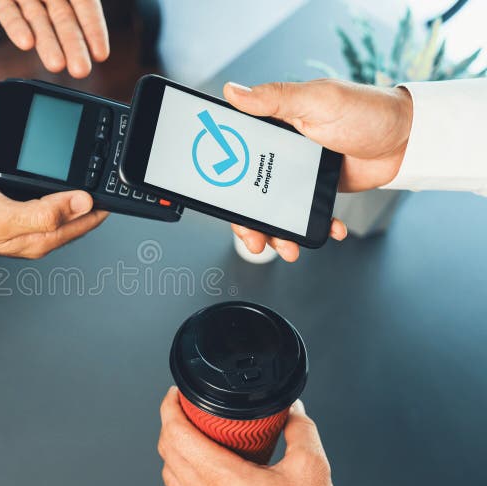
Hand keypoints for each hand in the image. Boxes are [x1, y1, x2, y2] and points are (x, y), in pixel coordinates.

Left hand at [0, 0, 109, 77]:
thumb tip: (85, 2)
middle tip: (81, 71)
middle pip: (62, 19)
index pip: (85, 5)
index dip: (94, 28)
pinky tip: (26, 43)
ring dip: (48, 44)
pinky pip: (7, 12)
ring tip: (56, 67)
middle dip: (73, 45)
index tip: (101, 55)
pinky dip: (16, 27)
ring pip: (38, 21)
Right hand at [0, 171, 107, 257]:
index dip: (107, 203)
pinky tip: (54, 165)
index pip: (86, 221)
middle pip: (77, 212)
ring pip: (59, 200)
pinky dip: (51, 178)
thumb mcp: (4, 215)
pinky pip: (39, 190)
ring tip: (93, 162)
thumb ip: (45, 212)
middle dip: (97, 193)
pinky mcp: (9, 202)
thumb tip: (83, 201)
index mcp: (38, 239)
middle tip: (111, 166)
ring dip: (75, 184)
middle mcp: (33, 231)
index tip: (121, 182)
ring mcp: (21, 217)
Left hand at [158, 387, 342, 485]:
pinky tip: (207, 471)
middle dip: (170, 423)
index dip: (170, 407)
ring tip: (193, 436)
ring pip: (170, 475)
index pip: (176, 433)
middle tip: (185, 410)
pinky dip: (185, 475)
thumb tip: (293, 410)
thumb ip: (300, 430)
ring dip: (175, 450)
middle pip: (166, 451)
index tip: (176, 395)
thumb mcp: (310, 469)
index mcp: (222, 477)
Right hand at [224, 78, 413, 260]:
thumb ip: (274, 99)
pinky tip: (326, 232)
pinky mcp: (317, 190)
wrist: (408, 138)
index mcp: (273, 125)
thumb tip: (233, 92)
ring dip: (277, 233)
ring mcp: (298, 173)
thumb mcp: (317, 100)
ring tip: (287, 247)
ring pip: (275, 209)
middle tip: (254, 239)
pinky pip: (306, 215)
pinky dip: (314, 228)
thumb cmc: (366, 110)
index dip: (224, 179)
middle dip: (250, 221)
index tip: (223, 199)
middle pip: (250, 191)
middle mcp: (280, 150)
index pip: (235, 154)